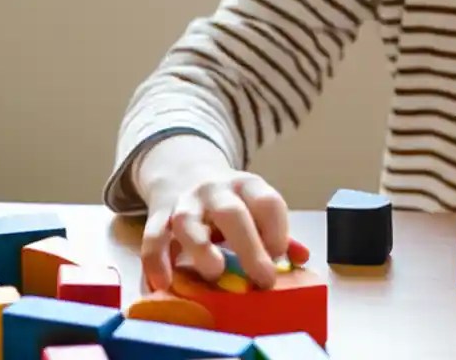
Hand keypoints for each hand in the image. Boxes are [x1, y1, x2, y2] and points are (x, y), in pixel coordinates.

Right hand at [135, 136, 298, 291]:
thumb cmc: (230, 201)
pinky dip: (156, 262)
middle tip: (262, 279)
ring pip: (187, 221)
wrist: (184, 171)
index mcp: (247, 186)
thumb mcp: (255, 206)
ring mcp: (185, 202)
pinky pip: (153, 237)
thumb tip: (303, 258)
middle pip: (232, 214)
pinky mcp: (158, 216)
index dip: (277, 230)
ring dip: (200, 248)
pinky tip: (163, 284)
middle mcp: (215, 190)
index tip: (279, 258)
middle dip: (249, 247)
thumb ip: (276, 232)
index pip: (267, 202)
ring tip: (214, 272)